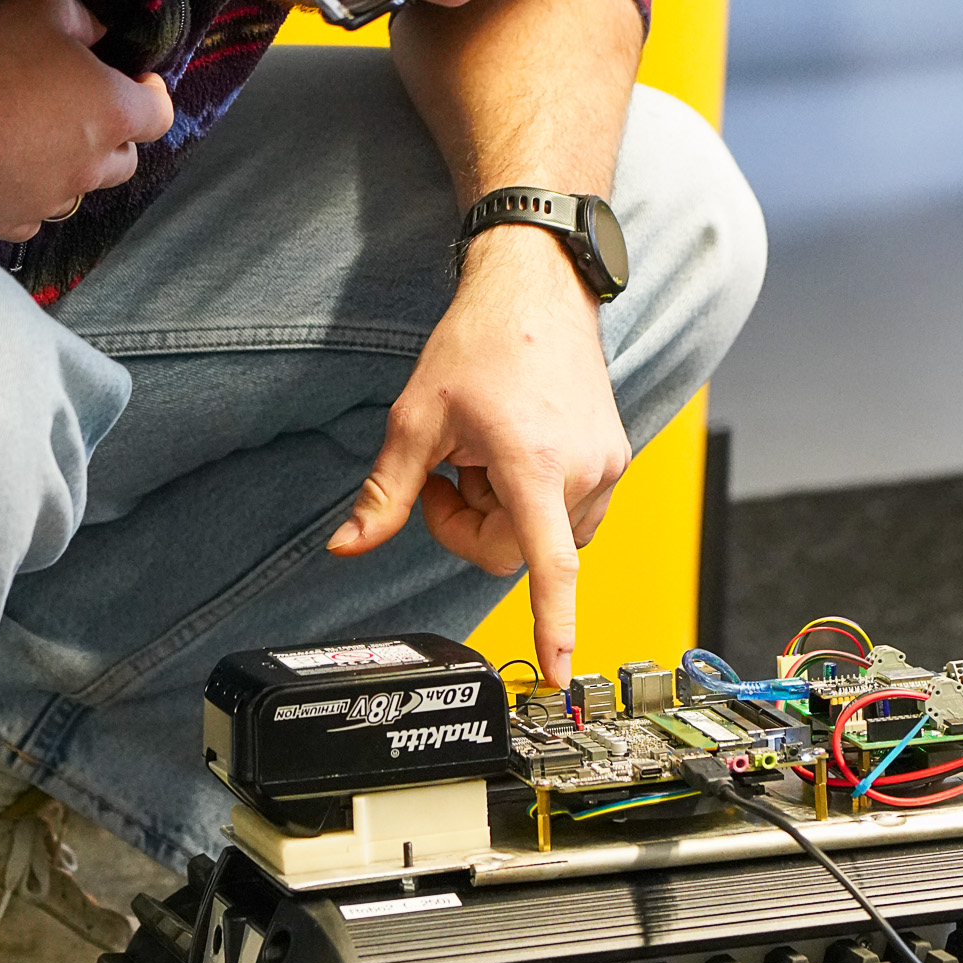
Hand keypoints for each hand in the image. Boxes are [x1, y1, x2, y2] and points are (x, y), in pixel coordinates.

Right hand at [0, 0, 173, 238]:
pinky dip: (23, 190)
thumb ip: (82, 19)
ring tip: (28, 137)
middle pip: (124, 160)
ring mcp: (51, 200)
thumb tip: (97, 34)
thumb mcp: (37, 4)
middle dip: (112, 136)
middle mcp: (91, 165)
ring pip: (76, 188)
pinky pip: (31, 210)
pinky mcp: (10, 222)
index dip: (151, 96)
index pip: (160, 115)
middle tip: (77, 108)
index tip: (134, 80)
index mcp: (111, 111)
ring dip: (67, 166)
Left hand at [327, 226, 629, 683]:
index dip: (553, 625)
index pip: (548, 566)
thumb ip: (384, 493)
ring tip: (488, 453)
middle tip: (446, 478)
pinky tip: (515, 450)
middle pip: (518, 554)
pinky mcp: (615, 459)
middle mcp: (583, 471)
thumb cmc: (481, 343)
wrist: (536, 289)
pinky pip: (567, 513)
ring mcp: (606, 466)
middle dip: (473, 529)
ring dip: (506, 512)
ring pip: (543, 536)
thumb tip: (347, 545)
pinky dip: (533, 498)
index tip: (560, 673)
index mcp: (534, 465)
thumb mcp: (415, 419)